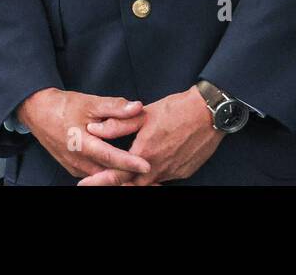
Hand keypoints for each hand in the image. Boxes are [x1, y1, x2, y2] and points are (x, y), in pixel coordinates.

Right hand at [17, 88, 151, 180]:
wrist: (39, 112)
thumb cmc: (63, 107)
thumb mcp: (90, 102)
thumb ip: (115, 106)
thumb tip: (137, 107)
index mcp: (81, 144)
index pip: (110, 157)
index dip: (129, 163)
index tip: (147, 166)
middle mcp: (77, 161)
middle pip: (107, 173)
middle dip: (127, 175)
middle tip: (149, 174)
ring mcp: (74, 167)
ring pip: (100, 176)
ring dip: (118, 175)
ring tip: (138, 173)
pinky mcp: (73, 168)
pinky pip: (94, 174)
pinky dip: (107, 173)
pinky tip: (120, 170)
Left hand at [79, 86, 222, 185]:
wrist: (210, 112)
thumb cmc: (177, 110)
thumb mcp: (144, 114)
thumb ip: (118, 125)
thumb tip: (95, 129)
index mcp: (144, 153)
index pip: (116, 175)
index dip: (98, 181)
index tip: (84, 184)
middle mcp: (158, 168)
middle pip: (131, 185)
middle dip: (116, 184)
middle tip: (102, 180)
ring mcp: (172, 172)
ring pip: (149, 183)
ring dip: (136, 179)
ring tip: (128, 173)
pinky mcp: (184, 172)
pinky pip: (165, 178)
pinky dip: (154, 175)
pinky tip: (151, 166)